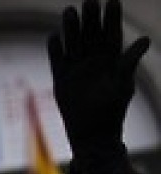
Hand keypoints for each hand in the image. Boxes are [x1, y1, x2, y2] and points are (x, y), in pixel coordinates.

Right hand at [47, 0, 149, 172]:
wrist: (92, 133)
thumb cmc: (112, 110)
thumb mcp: (123, 84)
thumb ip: (129, 61)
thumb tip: (145, 40)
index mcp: (111, 59)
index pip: (111, 34)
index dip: (111, 18)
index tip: (112, 1)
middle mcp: (93, 60)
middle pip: (90, 34)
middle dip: (90, 18)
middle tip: (89, 2)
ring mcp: (76, 68)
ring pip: (73, 43)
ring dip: (71, 28)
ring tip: (69, 11)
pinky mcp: (61, 79)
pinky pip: (57, 60)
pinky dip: (55, 48)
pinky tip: (54, 36)